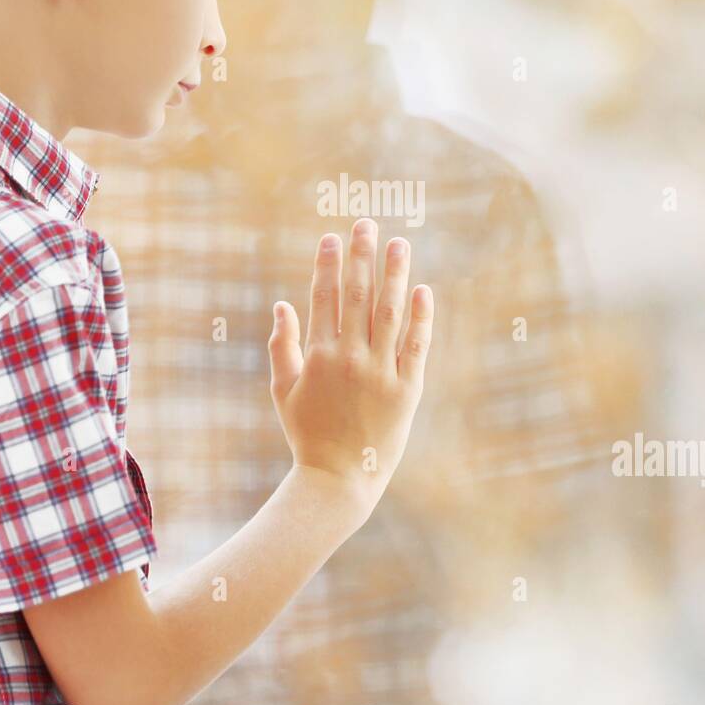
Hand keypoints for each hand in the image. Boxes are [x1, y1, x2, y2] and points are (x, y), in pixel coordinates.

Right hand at [267, 218, 433, 520]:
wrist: (339, 479)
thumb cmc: (307, 434)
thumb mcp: (282, 391)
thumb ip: (282, 346)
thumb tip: (282, 304)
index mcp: (317, 356)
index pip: (324, 297)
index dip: (327, 264)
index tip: (331, 236)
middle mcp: (349, 358)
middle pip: (358, 295)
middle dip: (361, 256)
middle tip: (366, 224)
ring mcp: (380, 372)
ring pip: (390, 312)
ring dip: (395, 274)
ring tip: (399, 244)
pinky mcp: (407, 389)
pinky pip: (416, 345)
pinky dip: (420, 317)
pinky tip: (422, 290)